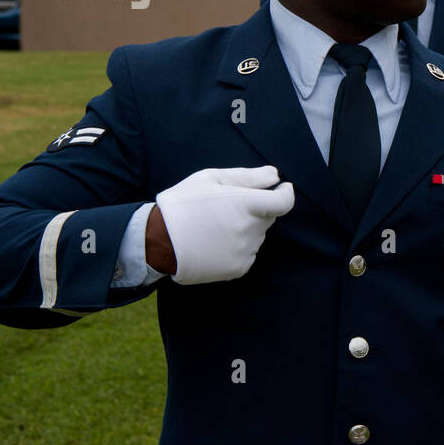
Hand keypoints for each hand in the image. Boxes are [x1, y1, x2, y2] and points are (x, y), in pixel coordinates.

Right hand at [153, 166, 294, 284]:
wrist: (157, 240)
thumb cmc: (183, 204)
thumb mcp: (211, 179)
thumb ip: (248, 177)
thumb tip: (275, 176)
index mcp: (247, 205)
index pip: (284, 202)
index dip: (286, 194)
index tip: (282, 189)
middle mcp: (250, 230)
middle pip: (266, 218)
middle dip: (254, 211)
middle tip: (225, 208)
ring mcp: (245, 251)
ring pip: (256, 236)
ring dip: (244, 229)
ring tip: (213, 226)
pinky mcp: (238, 268)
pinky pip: (247, 253)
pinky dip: (236, 247)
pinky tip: (213, 242)